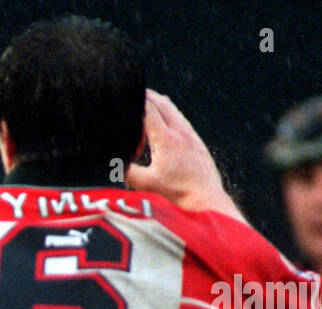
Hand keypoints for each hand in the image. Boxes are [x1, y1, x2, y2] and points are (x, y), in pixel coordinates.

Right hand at [126, 90, 243, 221]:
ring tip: (145, 108)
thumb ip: (127, 172)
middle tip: (132, 96)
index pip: (148, 109)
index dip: (134, 104)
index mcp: (166, 138)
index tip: (123, 103)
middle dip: (146, 97)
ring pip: (172, 109)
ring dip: (158, 106)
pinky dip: (168, 117)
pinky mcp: (196, 142)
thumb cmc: (177, 193)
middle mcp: (180, 131)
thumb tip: (115, 165)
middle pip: (161, 103)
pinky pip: (180, 120)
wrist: (206, 198)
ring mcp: (191, 135)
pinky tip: (162, 128)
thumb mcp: (146, 185)